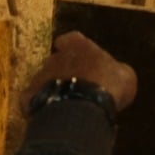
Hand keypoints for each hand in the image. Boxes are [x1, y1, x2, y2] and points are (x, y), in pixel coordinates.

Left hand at [22, 31, 137, 111]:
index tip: (79, 55)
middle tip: (77, 86)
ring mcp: (40, 75)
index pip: (72, 39)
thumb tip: (115, 72)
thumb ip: (116, 70)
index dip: (75, 46)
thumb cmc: (107, 85)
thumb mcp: (125, 76)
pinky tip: (52, 116)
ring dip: (54, 87)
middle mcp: (55, 56)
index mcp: (78, 46)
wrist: (80, 107)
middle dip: (64, 70)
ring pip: (44, 78)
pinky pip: (34, 98)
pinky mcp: (29, 95)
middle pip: (57, 59)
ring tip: (66, 104)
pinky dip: (42, 105)